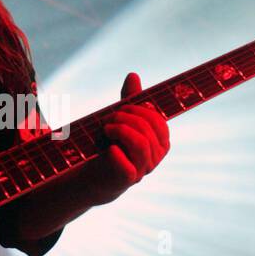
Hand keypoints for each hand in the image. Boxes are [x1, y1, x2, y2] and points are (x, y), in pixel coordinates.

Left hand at [90, 72, 169, 204]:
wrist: (93, 175)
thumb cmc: (109, 146)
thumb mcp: (120, 120)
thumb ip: (129, 101)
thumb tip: (133, 75)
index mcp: (160, 142)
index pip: (158, 120)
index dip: (139, 110)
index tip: (122, 107)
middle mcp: (155, 157)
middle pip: (148, 128)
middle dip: (126, 117)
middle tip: (109, 118)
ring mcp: (143, 170)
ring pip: (141, 143)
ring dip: (120, 130)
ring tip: (106, 129)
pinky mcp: (127, 180)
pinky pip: (125, 161)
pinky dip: (114, 150)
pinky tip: (107, 147)